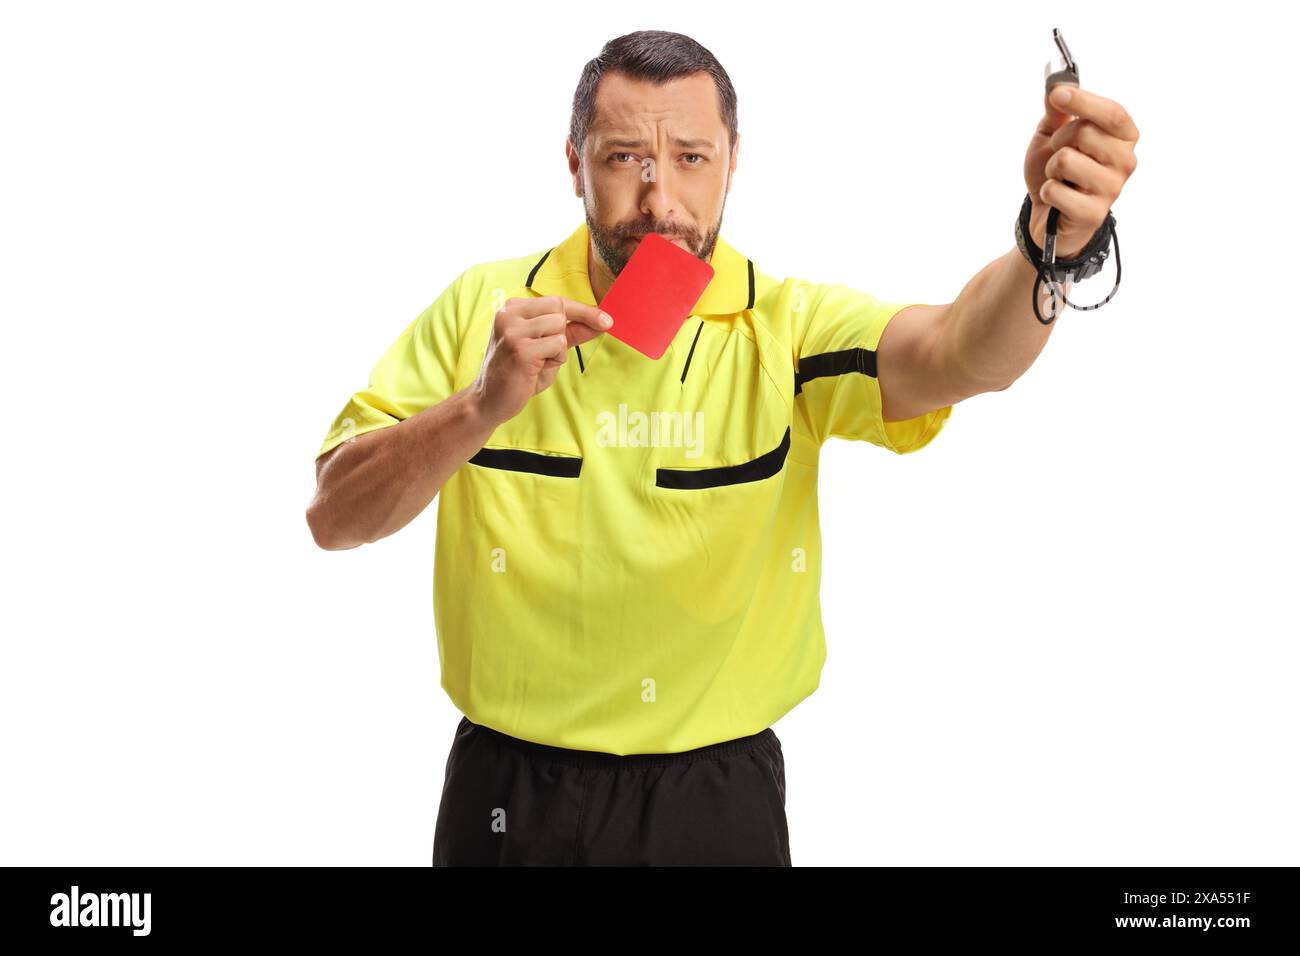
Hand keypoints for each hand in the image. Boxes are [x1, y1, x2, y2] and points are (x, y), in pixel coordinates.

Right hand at [471, 295, 611, 426]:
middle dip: (563, 334)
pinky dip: (555, 359)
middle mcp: (509, 314)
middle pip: (560, 311)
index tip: (606, 320)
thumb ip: (570, 333)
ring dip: (558, 349)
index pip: (556, 301)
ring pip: (560, 328)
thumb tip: (602, 322)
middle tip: (544, 354)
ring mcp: (513, 330)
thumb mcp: (546, 348)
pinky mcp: (520, 349)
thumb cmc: (518, 374)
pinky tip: (535, 368)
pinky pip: (558, 345)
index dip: (583, 311)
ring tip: (537, 362)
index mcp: (511, 309)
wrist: (489, 400)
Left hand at [1024, 85, 1139, 258]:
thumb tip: (1057, 87)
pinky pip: (1056, 190)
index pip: (1112, 113)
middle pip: (1086, 132)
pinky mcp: (1093, 214)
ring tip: (1059, 177)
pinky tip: (1056, 198)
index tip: (1058, 94)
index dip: (1084, 101)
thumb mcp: (1052, 136)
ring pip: (1067, 160)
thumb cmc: (1056, 172)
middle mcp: (1125, 161)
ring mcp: (1112, 189)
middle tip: (1058, 154)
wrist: (1047, 214)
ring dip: (1052, 168)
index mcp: (1123, 137)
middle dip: (1059, 140)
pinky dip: (1047, 191)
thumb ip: (1057, 112)